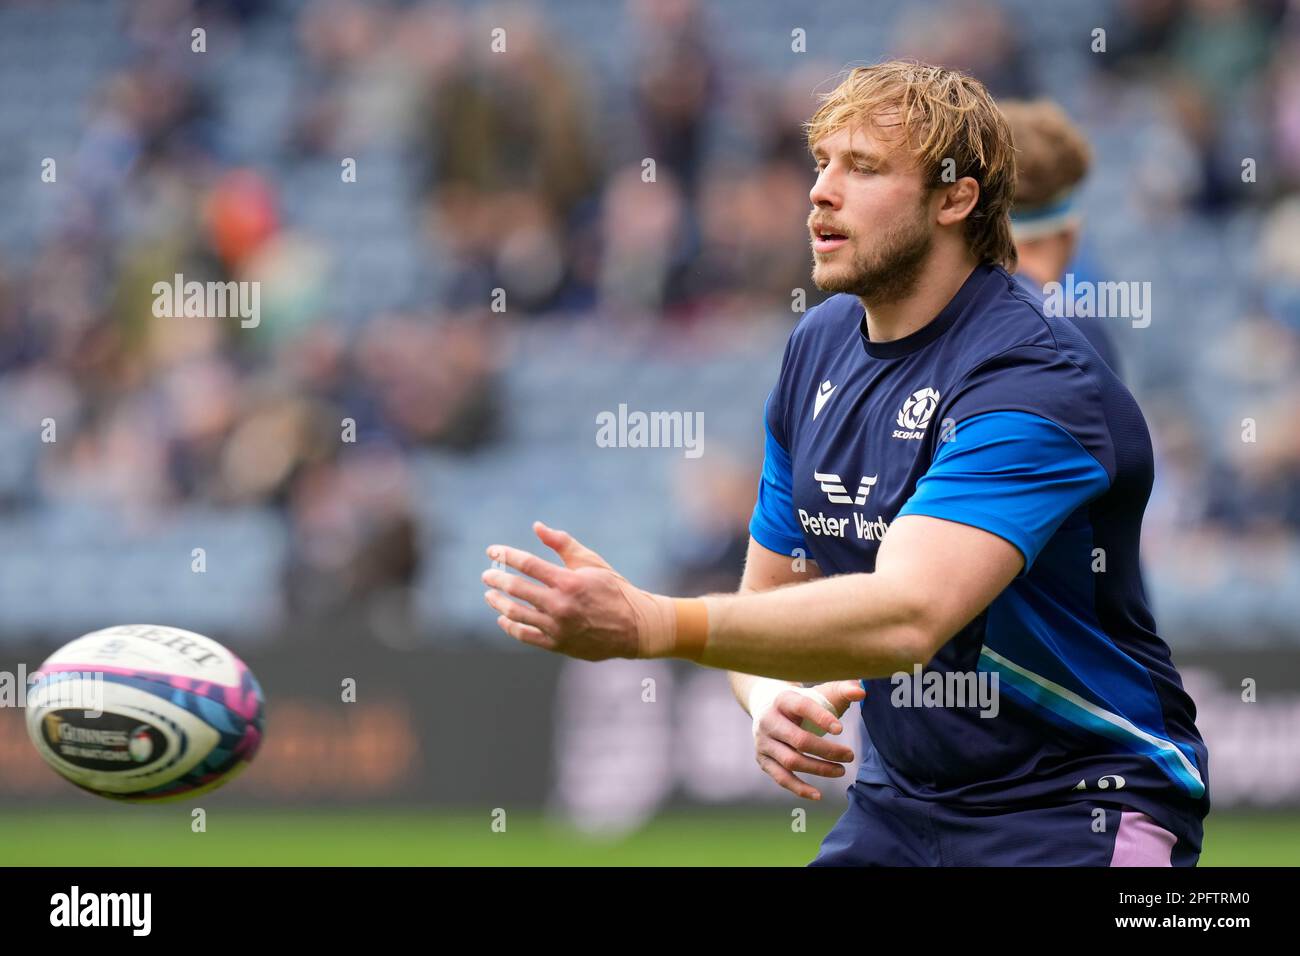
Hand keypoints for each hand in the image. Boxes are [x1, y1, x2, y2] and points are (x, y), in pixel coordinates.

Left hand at [482, 521, 671, 660]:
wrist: (635, 627)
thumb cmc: (613, 589)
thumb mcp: (591, 562)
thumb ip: (563, 543)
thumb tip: (537, 526)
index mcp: (569, 581)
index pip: (528, 564)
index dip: (506, 555)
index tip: (492, 551)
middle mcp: (560, 605)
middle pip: (516, 589)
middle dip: (497, 578)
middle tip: (487, 575)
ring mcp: (557, 627)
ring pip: (516, 614)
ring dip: (497, 602)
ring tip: (490, 595)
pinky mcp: (557, 644)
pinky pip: (525, 635)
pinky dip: (510, 626)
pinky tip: (503, 618)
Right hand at [750, 679, 865, 800]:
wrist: (768, 710)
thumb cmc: (803, 703)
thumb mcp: (819, 693)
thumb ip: (842, 689)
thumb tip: (862, 692)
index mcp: (782, 699)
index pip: (801, 706)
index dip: (821, 717)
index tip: (841, 729)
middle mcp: (767, 720)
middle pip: (798, 739)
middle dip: (827, 750)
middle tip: (850, 755)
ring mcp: (763, 742)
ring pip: (791, 760)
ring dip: (819, 769)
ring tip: (841, 771)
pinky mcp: (763, 760)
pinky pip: (781, 778)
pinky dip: (799, 788)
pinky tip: (818, 795)